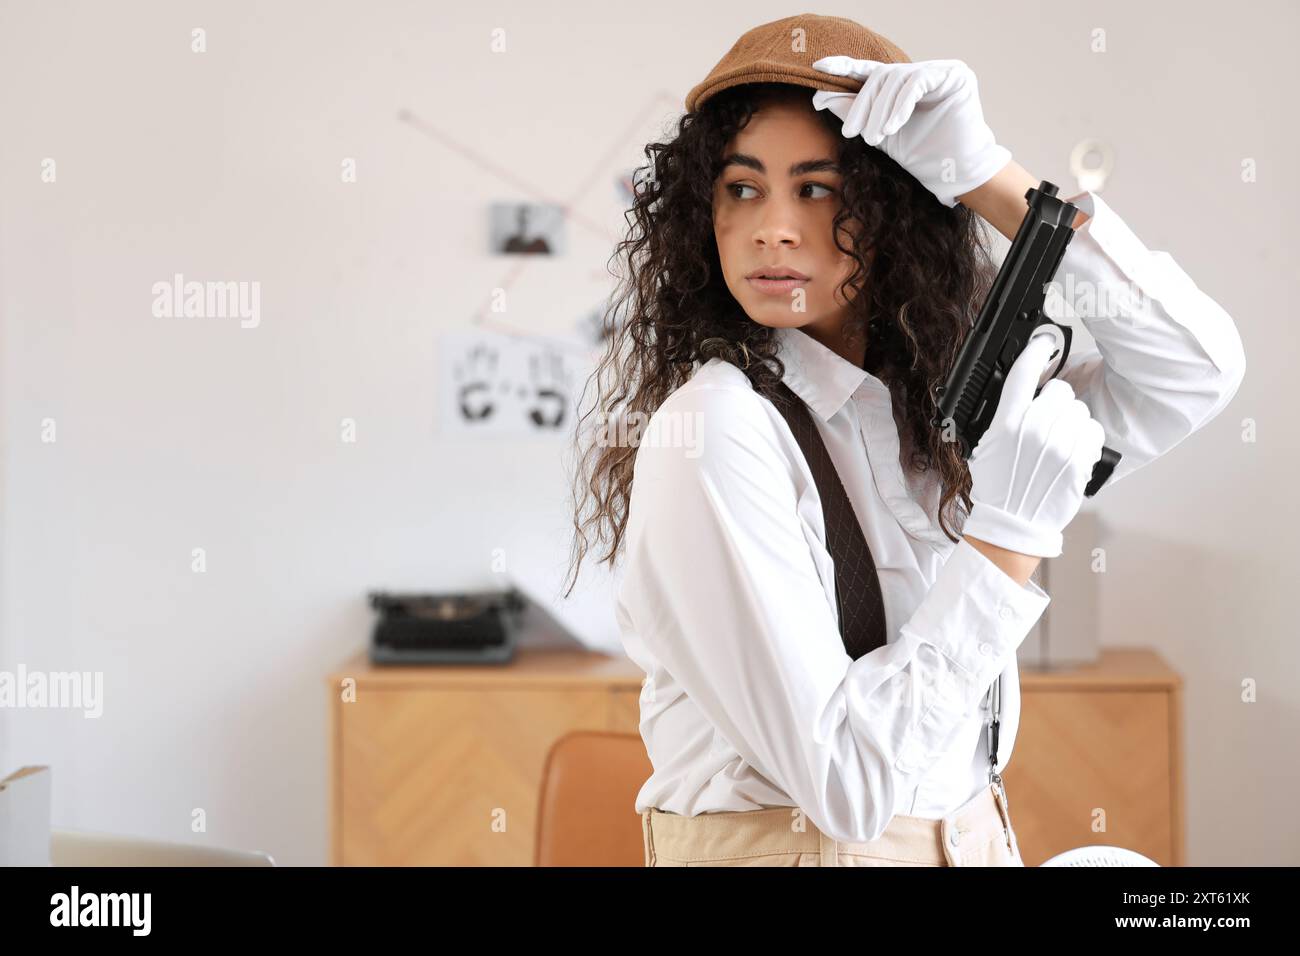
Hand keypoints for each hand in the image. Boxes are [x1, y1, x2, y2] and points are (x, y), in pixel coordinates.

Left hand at [809, 57, 1011, 208]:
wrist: (954, 172)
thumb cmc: (920, 155)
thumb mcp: (877, 134)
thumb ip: (852, 112)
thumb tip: (819, 95)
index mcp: (901, 85)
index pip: (870, 70)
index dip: (845, 66)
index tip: (819, 67)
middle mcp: (919, 72)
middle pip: (880, 76)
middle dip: (862, 105)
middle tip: (851, 133)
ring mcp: (938, 70)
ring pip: (896, 79)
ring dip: (880, 111)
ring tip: (874, 138)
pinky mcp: (954, 74)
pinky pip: (917, 82)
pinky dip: (900, 106)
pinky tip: (892, 128)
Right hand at [959, 334, 1105, 558]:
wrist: (1014, 523)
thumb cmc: (998, 486)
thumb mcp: (987, 445)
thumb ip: (1006, 416)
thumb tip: (1026, 391)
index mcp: (1006, 423)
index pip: (1022, 373)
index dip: (1035, 351)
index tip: (1044, 342)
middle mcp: (1033, 429)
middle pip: (1059, 390)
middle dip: (1055, 401)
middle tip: (1048, 419)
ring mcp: (1058, 444)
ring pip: (1079, 409)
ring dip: (1071, 420)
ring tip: (1059, 440)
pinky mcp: (1079, 460)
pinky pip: (1092, 430)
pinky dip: (1085, 437)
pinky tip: (1072, 450)